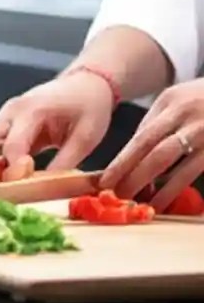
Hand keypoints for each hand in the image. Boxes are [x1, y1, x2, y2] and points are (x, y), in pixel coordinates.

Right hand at [0, 72, 115, 178]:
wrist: (85, 83)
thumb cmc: (89, 106)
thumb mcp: (86, 137)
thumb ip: (64, 162)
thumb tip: (45, 188)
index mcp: (33, 110)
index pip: (12, 145)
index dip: (14, 170)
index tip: (24, 186)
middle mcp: (10, 112)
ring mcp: (3, 117)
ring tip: (2, 184)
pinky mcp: (3, 124)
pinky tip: (5, 175)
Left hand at [103, 78, 203, 209]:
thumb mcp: (182, 100)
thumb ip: (159, 123)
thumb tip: (131, 157)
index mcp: (171, 101)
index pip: (141, 135)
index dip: (122, 161)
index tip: (106, 179)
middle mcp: (187, 113)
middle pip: (151, 148)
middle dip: (130, 173)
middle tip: (115, 194)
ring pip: (172, 161)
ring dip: (153, 185)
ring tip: (139, 202)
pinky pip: (195, 169)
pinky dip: (177, 186)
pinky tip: (166, 200)